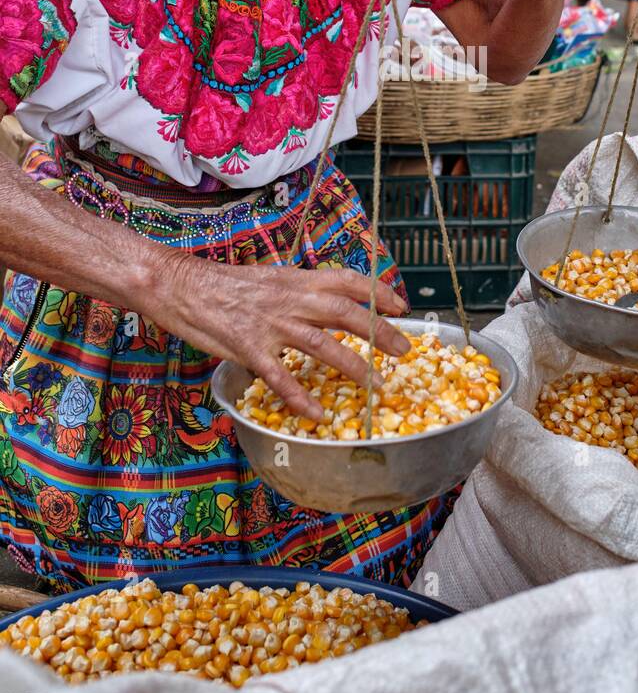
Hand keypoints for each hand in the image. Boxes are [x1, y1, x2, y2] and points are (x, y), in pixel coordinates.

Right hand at [159, 256, 410, 420]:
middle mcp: (289, 299)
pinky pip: (281, 378)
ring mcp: (270, 324)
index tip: (401, 306)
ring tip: (377, 384)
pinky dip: (301, 398)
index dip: (377, 292)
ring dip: (354, 366)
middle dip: (380, 331)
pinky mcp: (248, 348)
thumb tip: (325, 305)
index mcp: (295, 279)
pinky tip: (317, 414)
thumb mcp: (268, 278)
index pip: (346, 280)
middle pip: (345, 313)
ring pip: (322, 345)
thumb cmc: (222, 284)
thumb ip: (297, 292)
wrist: (179, 285)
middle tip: (404, 349)